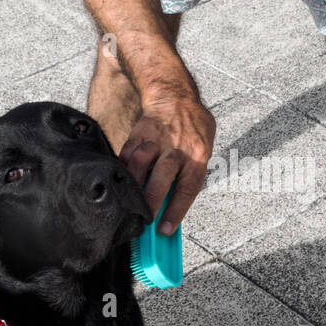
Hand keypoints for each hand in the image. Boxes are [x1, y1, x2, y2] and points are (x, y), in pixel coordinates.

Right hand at [119, 89, 215, 233]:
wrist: (175, 95)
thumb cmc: (193, 127)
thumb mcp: (204, 147)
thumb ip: (191, 174)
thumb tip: (175, 205)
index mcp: (198, 153)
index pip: (188, 187)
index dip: (177, 210)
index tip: (164, 230)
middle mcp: (177, 146)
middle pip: (163, 176)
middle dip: (152, 201)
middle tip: (144, 220)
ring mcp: (157, 138)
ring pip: (140, 163)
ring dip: (133, 186)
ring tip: (128, 203)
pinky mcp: (139, 133)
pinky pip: (127, 153)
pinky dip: (123, 170)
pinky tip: (120, 182)